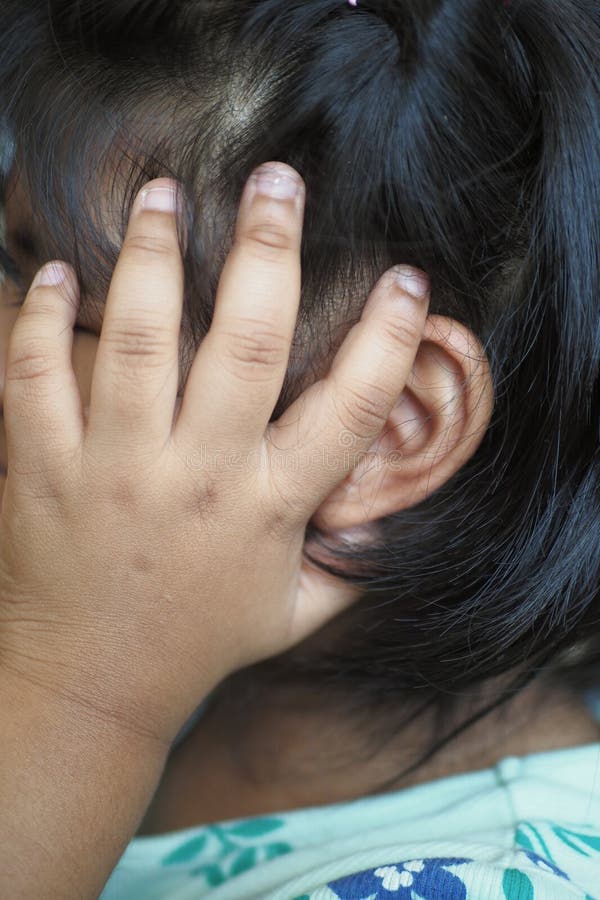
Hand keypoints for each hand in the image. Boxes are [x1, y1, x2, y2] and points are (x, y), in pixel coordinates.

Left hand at [0, 163, 429, 749]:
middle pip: (243, 346)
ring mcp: (115, 471)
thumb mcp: (293, 615)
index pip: (348, 411)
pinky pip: (36, 377)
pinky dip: (42, 319)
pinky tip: (57, 274)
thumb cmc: (198, 641)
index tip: (407, 280)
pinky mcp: (45, 470)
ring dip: (155, 258)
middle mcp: (198, 478)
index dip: (386, 340)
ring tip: (165, 195)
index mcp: (268, 509)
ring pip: (138, 342)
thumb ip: (350, 566)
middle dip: (268, 251)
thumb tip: (392, 516)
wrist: (89, 686)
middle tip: (278, 182)